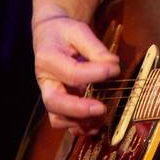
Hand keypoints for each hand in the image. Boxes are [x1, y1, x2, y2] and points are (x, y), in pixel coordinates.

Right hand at [32, 13, 119, 135]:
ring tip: (102, 116)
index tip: (114, 70)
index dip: (95, 74)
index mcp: (47, 59)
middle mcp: (45, 81)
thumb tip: (113, 64)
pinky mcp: (58, 104)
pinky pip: (64, 123)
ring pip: (58, 118)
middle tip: (101, 108)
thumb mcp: (79, 31)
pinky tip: (97, 124)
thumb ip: (96, 48)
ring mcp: (50, 95)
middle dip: (78, 110)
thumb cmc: (65, 32)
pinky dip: (80, 128)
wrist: (50, 36)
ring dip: (80, 122)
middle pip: (54, 103)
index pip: (72, 72)